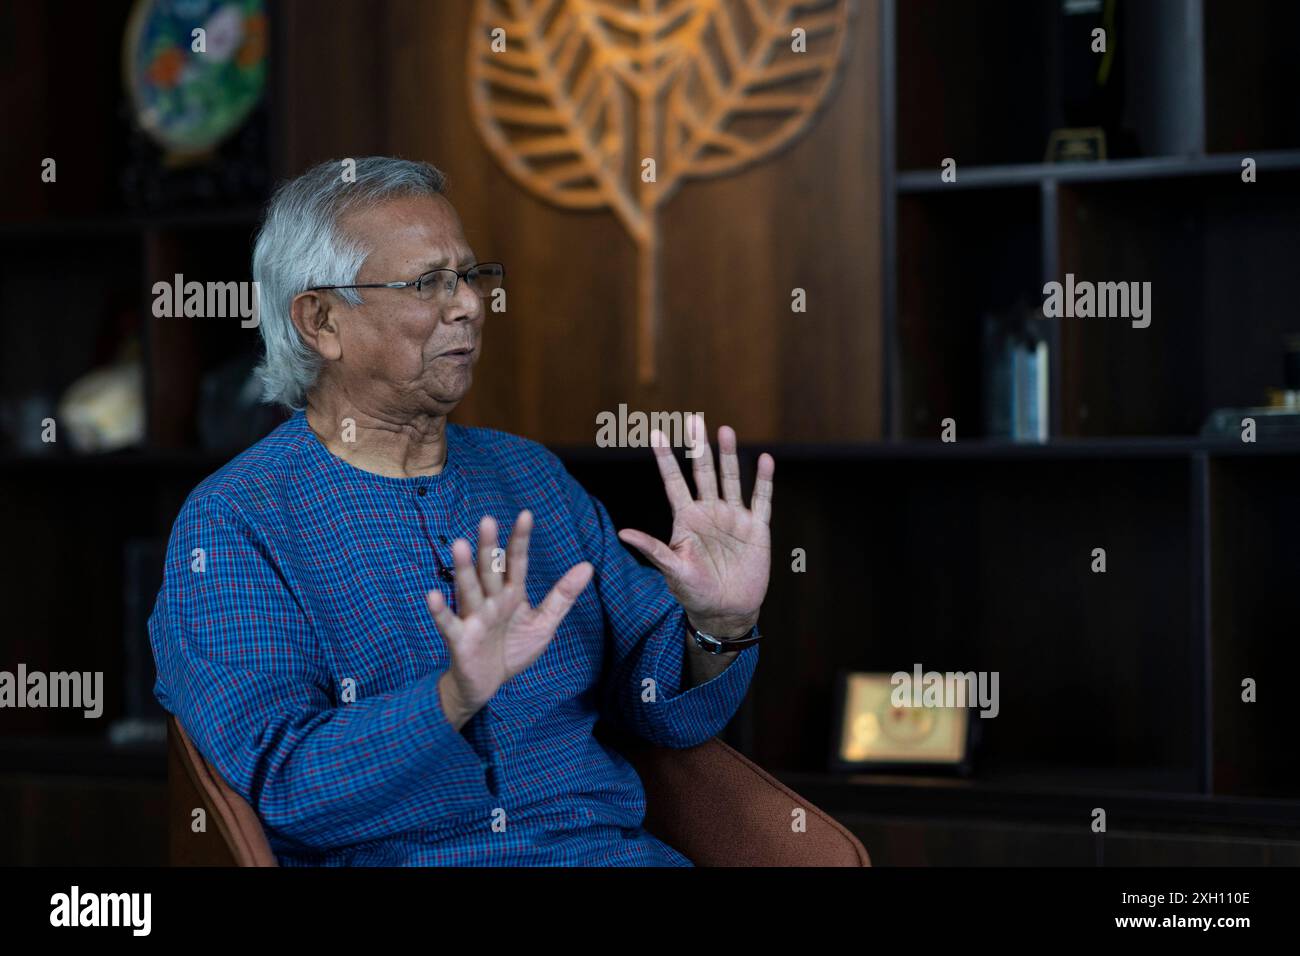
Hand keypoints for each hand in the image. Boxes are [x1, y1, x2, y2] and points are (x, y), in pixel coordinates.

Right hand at [427, 511, 592, 724]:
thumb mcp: (544, 623)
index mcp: (511, 594)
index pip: (516, 562)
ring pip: (468, 589)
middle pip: (490, 570)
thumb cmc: (513, 649)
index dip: (520, 539)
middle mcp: (491, 600)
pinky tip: (434, 594)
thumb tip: (588, 566)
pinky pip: (448, 623)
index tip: (526, 514)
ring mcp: (473, 617)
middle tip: (487, 520)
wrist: (488, 684)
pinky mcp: (460, 639)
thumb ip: (563, 596)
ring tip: (459, 545)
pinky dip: (441, 610)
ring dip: (463, 569)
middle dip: (489, 547)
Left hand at [617, 414, 773, 636]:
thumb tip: (622, 533)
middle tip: (695, 420)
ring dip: (729, 456)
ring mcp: (733, 517)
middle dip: (699, 447)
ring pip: (731, 479)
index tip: (656, 433)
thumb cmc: (694, 592)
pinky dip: (764, 480)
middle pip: (703, 472)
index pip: (673, 482)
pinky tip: (766, 459)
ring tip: (726, 431)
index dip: (666, 459)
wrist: (726, 611)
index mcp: (686, 518)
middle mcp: (709, 511)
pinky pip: (761, 500)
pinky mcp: (756, 528)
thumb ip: (653, 549)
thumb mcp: (672, 570)